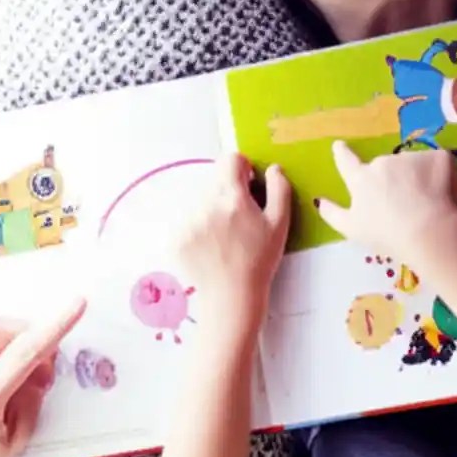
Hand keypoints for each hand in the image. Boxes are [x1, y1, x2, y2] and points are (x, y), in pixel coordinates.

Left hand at [177, 155, 291, 338]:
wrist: (232, 296)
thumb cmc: (259, 260)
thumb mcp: (279, 224)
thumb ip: (279, 189)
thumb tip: (273, 168)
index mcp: (232, 196)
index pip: (230, 159)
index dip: (242, 167)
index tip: (247, 183)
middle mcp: (206, 203)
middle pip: (215, 181)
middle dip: (228, 192)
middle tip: (239, 219)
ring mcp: (188, 220)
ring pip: (201, 201)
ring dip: (213, 210)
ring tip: (225, 238)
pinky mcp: (176, 236)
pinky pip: (188, 220)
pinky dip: (199, 229)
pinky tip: (212, 248)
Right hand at [315, 141, 456, 264]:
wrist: (427, 231)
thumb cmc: (386, 235)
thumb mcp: (352, 230)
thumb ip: (333, 213)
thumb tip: (319, 201)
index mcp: (361, 180)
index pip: (347, 162)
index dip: (342, 153)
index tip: (339, 145)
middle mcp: (382, 163)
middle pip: (388, 168)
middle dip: (396, 180)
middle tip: (407, 205)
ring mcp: (410, 157)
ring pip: (415, 166)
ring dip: (420, 179)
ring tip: (427, 205)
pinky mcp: (437, 157)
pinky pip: (439, 164)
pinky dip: (442, 176)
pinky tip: (444, 195)